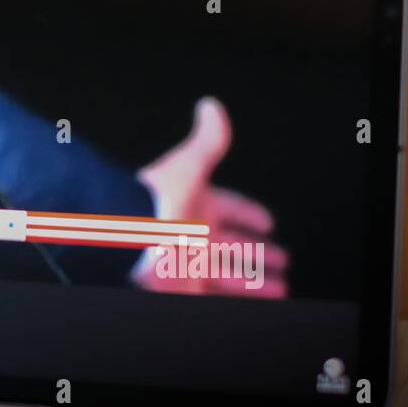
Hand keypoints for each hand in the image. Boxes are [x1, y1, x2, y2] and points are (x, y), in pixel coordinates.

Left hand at [133, 97, 288, 297]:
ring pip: (230, 275)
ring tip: (280, 287)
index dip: (249, 214)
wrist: (127, 239)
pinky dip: (241, 298)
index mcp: (197, 207)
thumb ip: (206, 142)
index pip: (230, 209)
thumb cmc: (158, 203)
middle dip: (257, 252)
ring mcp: (191, 266)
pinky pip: (219, 295)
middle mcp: (194, 237)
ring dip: (255, 280)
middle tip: (280, 258)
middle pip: (232, 246)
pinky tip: (257, 301)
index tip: (267, 221)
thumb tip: (211, 106)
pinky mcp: (186, 288)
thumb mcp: (189, 167)